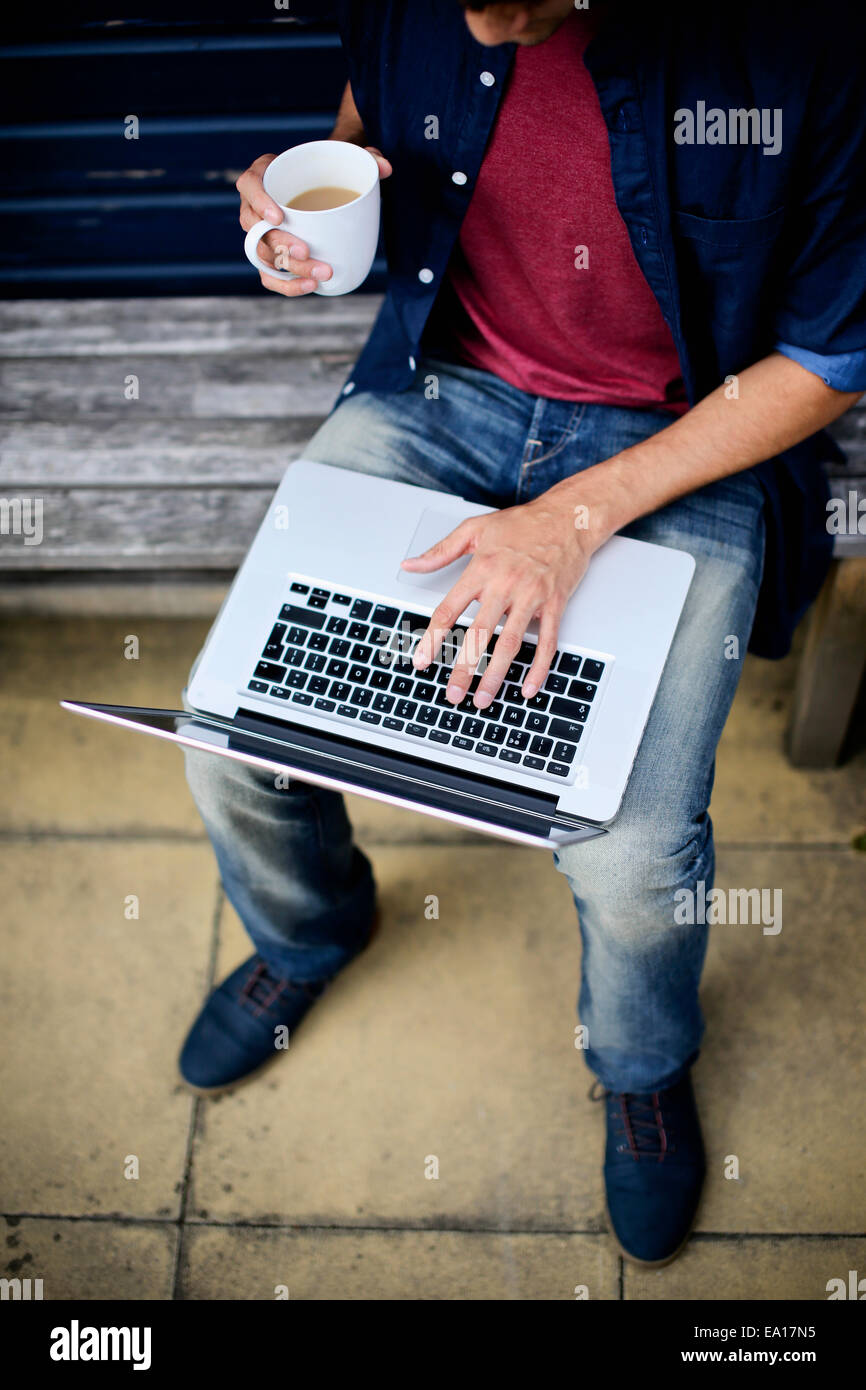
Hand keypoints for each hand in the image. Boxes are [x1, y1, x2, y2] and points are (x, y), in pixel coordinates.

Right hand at [237, 148, 390, 296]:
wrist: (321, 187)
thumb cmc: (326, 170)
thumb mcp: (344, 158)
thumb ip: (365, 157)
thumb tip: (386, 168)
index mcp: (264, 175)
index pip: (249, 185)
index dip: (258, 201)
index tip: (278, 216)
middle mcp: (255, 206)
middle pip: (257, 230)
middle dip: (280, 244)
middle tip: (306, 251)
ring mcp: (260, 234)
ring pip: (265, 256)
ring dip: (290, 269)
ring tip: (320, 274)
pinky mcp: (270, 256)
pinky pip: (270, 276)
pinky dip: (288, 285)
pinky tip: (311, 286)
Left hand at [403, 488, 603, 708]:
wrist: (569, 517)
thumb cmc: (523, 523)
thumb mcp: (474, 528)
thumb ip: (439, 551)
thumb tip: (410, 564)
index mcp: (481, 569)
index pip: (449, 610)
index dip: (432, 639)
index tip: (421, 661)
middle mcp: (505, 585)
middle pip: (479, 634)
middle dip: (463, 668)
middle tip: (453, 694)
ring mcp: (531, 597)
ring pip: (510, 644)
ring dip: (496, 675)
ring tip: (484, 698)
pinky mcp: (554, 605)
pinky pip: (547, 642)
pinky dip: (538, 668)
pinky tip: (528, 688)